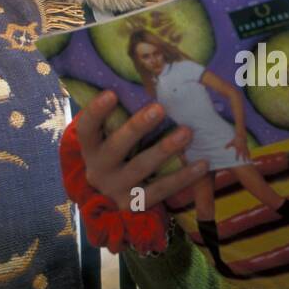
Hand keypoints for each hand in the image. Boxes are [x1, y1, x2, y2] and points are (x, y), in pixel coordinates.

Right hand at [79, 90, 209, 210]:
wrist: (109, 205)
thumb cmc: (116, 159)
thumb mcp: (108, 143)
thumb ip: (118, 121)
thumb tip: (144, 84)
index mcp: (91, 149)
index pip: (86, 129)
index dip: (96, 112)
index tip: (111, 93)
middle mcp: (99, 169)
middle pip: (117, 147)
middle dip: (138, 127)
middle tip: (159, 108)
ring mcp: (117, 189)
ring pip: (142, 167)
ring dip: (165, 148)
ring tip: (187, 132)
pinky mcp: (135, 204)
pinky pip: (161, 189)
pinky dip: (183, 177)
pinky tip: (202, 163)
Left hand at [225, 131, 250, 161]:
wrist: (241, 136)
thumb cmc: (236, 139)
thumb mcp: (231, 142)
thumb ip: (228, 145)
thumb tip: (224, 148)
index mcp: (238, 148)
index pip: (237, 154)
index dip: (237, 157)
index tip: (237, 160)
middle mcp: (242, 149)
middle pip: (243, 154)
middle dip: (243, 158)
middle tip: (244, 162)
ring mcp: (245, 148)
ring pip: (246, 153)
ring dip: (247, 157)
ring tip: (248, 161)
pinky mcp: (246, 147)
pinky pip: (248, 151)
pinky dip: (249, 154)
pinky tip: (250, 157)